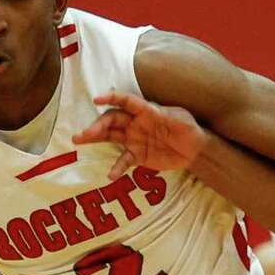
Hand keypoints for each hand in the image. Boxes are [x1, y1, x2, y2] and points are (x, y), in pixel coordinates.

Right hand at [72, 92, 205, 179]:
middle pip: (112, 120)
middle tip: (84, 133)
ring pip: (110, 137)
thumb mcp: (180, 119)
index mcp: (145, 110)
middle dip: (97, 125)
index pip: (125, 101)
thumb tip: (155, 113)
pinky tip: (110, 175)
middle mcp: (135, 123)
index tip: (97, 100)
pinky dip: (117, 168)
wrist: (195, 149)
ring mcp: (134, 139)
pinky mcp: (137, 156)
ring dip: (95, 138)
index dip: (111, 98)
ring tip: (79, 140)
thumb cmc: (188, 128)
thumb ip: (166, 116)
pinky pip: (123, 161)